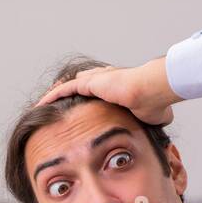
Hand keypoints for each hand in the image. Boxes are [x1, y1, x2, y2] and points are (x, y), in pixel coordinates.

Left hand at [35, 58, 179, 125]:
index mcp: (119, 87)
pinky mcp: (89, 83)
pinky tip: (39, 105)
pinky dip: (51, 97)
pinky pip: (63, 89)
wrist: (153, 92)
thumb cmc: (157, 102)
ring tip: (42, 107)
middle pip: (80, 85)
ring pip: (68, 87)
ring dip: (55, 97)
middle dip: (68, 95)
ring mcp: (97, 80)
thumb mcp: (155, 115)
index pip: (100, 89)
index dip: (89, 98)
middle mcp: (106, 80)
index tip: (82, 110)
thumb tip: (162, 122)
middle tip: (57, 108)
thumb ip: (154, 118)